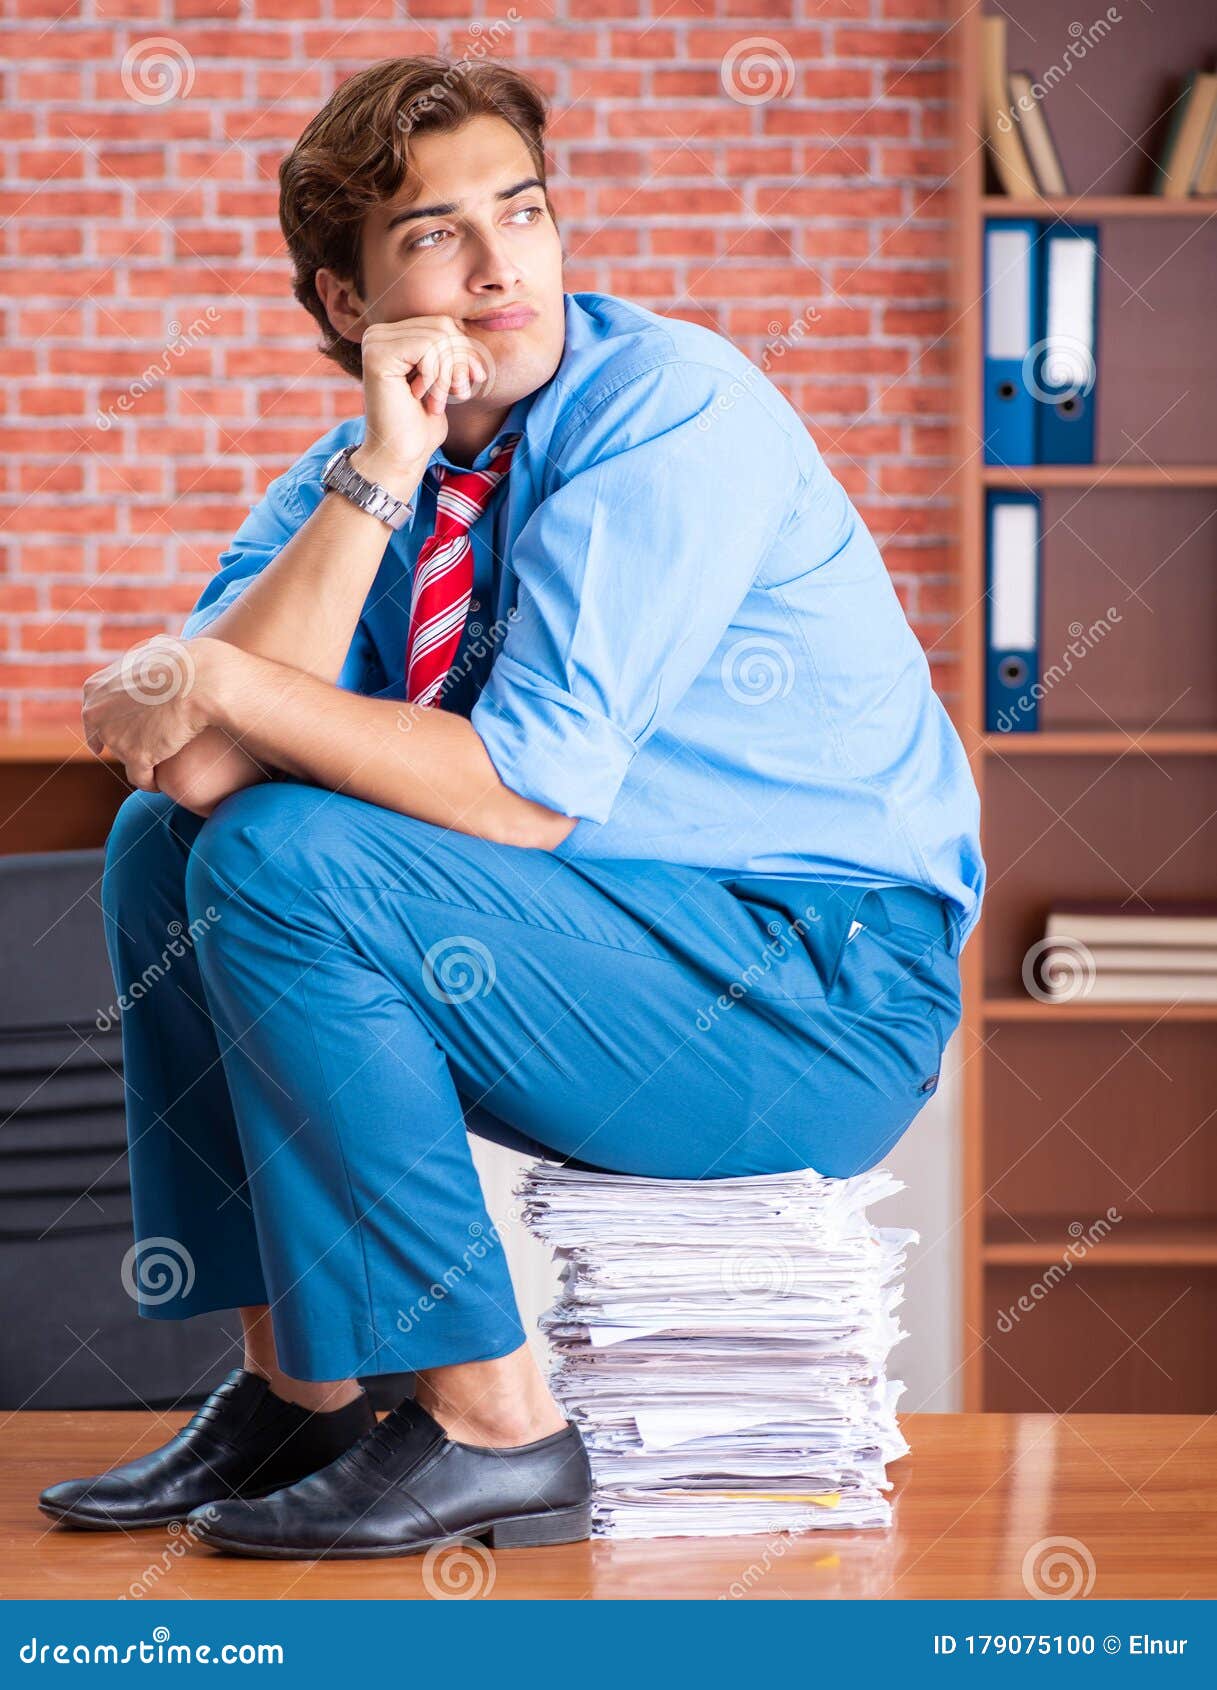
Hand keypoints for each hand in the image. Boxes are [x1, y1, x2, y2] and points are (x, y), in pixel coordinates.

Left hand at [81, 635, 229, 791]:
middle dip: (124, 743)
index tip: (117, 738)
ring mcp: (115, 737)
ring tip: (162, 759)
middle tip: (147, 746)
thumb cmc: (182, 660)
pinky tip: (160, 781)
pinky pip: (141, 779)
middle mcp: (96, 714)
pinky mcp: (137, 757)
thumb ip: (139, 660)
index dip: (110, 727)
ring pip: (126, 758)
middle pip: (107, 738)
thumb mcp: (149, 649)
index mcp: (95, 688)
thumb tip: (143, 658)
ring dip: (142, 760)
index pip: (94, 717)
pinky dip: (150, 781)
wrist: (199, 678)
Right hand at [358, 315, 491, 489]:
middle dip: (460, 361)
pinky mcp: (378, 355)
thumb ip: (449, 349)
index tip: (471, 380)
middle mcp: (378, 334)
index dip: (464, 351)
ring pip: (438, 335)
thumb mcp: (443, 377)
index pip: (442, 323)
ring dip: (449, 373)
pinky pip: (427, 348)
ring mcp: (374, 342)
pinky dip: (437, 376)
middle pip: (443, 325)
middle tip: (459, 392)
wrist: (401, 455)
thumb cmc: (421, 423)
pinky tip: (425, 397)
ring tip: (439, 400)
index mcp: (392, 336)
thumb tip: (469, 325)